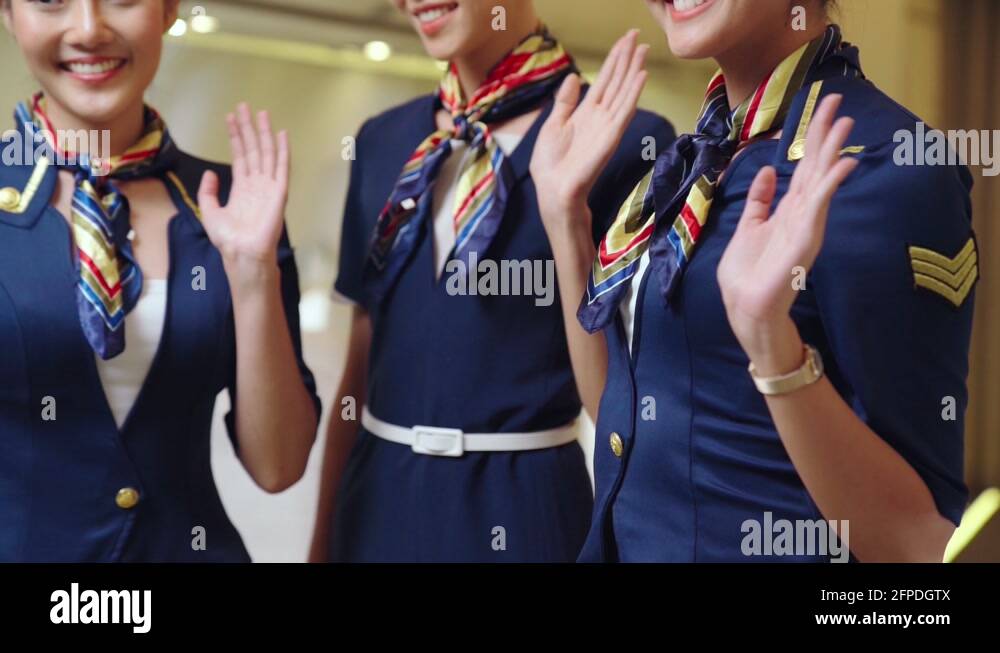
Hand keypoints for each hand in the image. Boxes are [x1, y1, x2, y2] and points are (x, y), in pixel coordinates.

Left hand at [198, 103, 288, 271]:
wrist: (243, 253)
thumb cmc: (229, 239)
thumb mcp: (209, 212)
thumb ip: (208, 192)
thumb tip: (210, 172)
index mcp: (242, 188)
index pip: (240, 156)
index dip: (236, 137)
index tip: (232, 118)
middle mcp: (257, 184)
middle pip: (253, 150)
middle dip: (249, 128)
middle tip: (244, 106)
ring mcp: (269, 187)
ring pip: (266, 153)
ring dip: (264, 133)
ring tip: (261, 113)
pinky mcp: (279, 192)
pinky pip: (282, 168)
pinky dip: (283, 151)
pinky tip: (282, 135)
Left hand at [529, 30, 648, 222]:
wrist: (554, 190)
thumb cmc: (551, 165)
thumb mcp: (553, 125)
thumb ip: (565, 102)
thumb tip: (574, 77)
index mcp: (585, 113)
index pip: (604, 81)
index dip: (614, 60)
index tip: (625, 41)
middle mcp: (600, 116)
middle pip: (617, 81)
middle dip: (627, 58)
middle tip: (638, 35)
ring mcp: (607, 126)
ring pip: (624, 91)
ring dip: (633, 69)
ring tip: (643, 48)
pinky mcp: (611, 136)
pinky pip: (624, 110)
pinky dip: (633, 92)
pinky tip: (641, 75)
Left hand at [717, 94, 858, 372]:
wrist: (746, 308)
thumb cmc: (746, 275)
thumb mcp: (747, 227)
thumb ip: (758, 201)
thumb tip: (767, 171)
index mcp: (786, 210)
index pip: (802, 166)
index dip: (810, 137)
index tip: (818, 108)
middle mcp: (801, 213)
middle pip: (816, 165)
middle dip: (825, 132)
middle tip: (836, 100)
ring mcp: (806, 224)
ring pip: (821, 179)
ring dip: (833, 150)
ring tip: (845, 120)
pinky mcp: (806, 237)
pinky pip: (819, 205)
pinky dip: (831, 183)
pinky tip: (843, 162)